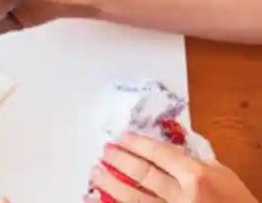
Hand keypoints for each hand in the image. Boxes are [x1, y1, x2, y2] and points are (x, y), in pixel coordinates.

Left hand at [91, 133, 256, 202]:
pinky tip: (96, 199)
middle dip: (120, 161)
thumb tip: (164, 145)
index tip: (120, 137)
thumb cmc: (236, 201)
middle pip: (143, 174)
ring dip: (112, 184)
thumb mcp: (222, 175)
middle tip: (104, 152)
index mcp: (197, 177)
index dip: (136, 144)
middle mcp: (182, 196)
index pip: (159, 154)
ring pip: (134, 198)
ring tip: (96, 172)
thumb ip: (193, 160)